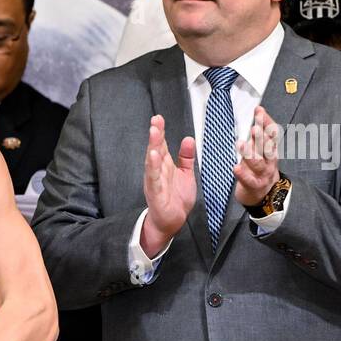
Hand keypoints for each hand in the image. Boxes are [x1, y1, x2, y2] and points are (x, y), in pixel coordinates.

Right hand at [141, 114, 195, 256]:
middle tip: (156, 121)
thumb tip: (188, 139)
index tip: (159, 118)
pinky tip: (153, 157)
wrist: (172, 221)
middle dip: (155, 135)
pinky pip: (154, 178)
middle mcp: (157, 171)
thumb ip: (186, 157)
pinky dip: (153, 167)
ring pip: (152, 161)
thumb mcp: (186, 174)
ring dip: (152, 147)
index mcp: (165, 166)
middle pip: (155, 150)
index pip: (161, 145)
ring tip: (154, 133)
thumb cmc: (176, 199)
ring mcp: (154, 182)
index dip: (160, 132)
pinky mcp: (155, 193)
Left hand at [233, 106, 279, 206]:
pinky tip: (236, 168)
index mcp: (271, 150)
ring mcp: (263, 174)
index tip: (259, 111)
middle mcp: (269, 161)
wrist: (265, 194)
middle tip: (254, 127)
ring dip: (250, 153)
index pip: (271, 134)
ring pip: (258, 163)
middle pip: (266, 147)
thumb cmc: (260, 169)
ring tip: (241, 144)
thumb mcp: (261, 150)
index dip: (266, 122)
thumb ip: (259, 134)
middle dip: (261, 136)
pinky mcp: (255, 185)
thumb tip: (258, 113)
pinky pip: (249, 180)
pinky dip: (243, 174)